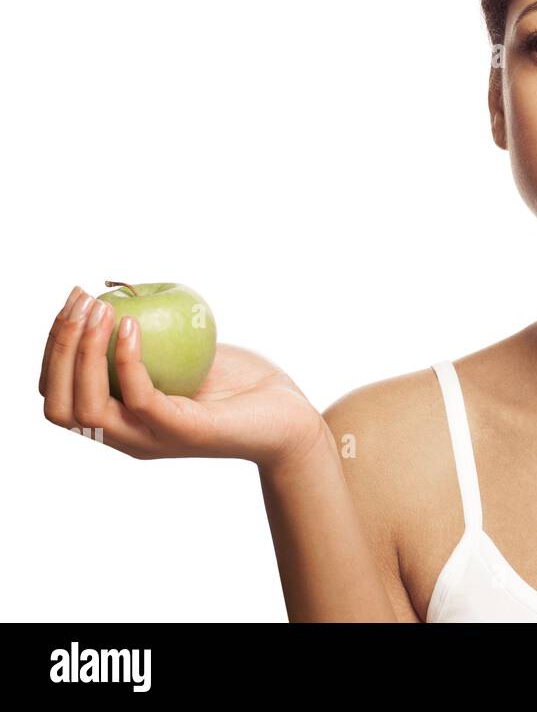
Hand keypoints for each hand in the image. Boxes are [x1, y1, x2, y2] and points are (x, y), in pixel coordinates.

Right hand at [40, 286, 327, 466]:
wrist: (290, 419)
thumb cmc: (241, 386)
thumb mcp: (186, 356)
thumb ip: (155, 338)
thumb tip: (128, 291)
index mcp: (118, 419)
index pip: (57, 393)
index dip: (52, 348)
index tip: (70, 302)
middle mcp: (124, 436)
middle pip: (59, 402)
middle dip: (59, 347)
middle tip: (79, 301)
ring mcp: (149, 438)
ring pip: (88, 405)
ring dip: (83, 352)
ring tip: (98, 308)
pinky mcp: (181, 432)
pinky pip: (141, 398)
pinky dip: (127, 359)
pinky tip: (131, 324)